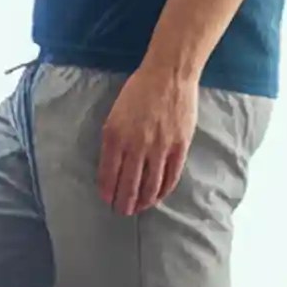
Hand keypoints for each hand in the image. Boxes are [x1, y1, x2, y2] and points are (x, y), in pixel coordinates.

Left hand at [98, 67, 198, 215]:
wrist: (169, 75)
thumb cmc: (139, 90)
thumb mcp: (115, 113)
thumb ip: (113, 139)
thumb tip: (114, 165)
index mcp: (115, 136)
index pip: (109, 173)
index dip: (108, 191)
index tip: (107, 200)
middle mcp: (136, 145)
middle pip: (129, 184)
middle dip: (124, 202)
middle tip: (122, 211)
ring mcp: (159, 148)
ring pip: (150, 185)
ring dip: (143, 201)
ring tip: (139, 209)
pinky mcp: (179, 147)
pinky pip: (171, 176)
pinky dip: (163, 191)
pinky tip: (158, 197)